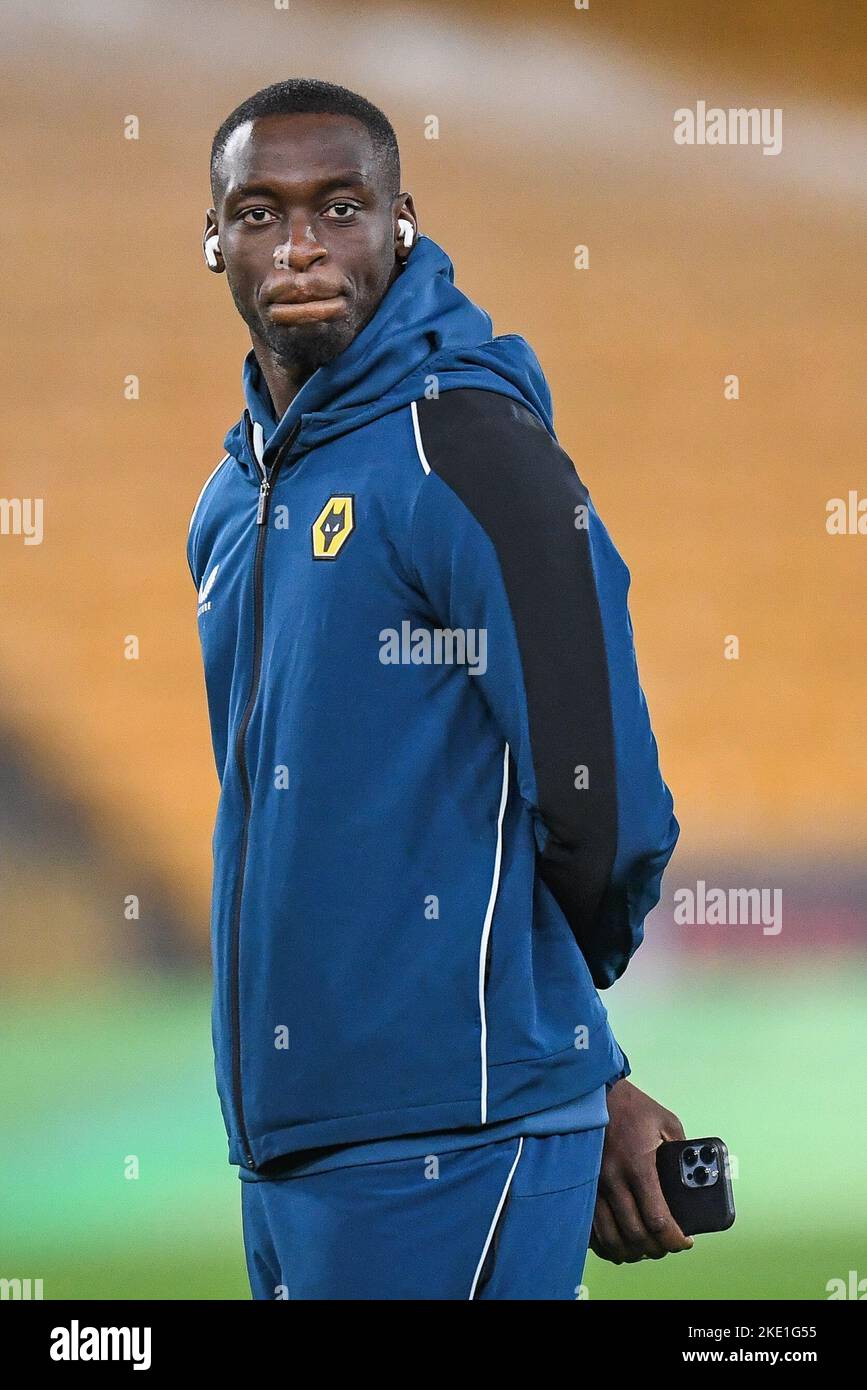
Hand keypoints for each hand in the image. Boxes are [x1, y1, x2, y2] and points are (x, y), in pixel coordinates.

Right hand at [589, 1079, 693, 1262]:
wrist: (594, 1093)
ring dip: (631, 1252)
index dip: (674, 1239)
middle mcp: (614, 1181)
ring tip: (645, 1249)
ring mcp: (594, 1186)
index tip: (685, 1241)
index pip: (657, 1220)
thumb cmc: (631, 1107)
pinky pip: (591, 1227)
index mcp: (638, 1166)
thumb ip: (682, 1148)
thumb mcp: (666, 1121)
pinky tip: (617, 1243)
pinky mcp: (582, 1186)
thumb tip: (695, 1173)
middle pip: (635, 1235)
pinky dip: (605, 1243)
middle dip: (656, 1249)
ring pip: (611, 1237)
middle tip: (668, 1246)